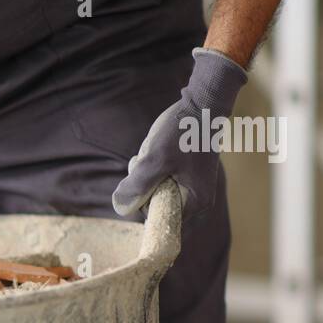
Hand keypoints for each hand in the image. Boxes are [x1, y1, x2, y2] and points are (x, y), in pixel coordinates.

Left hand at [112, 47, 247, 219]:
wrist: (202, 104)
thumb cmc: (182, 132)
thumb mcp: (155, 160)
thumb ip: (137, 186)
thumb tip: (120, 208)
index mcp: (195, 203)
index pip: (157, 219)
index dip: (143, 201)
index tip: (145, 176)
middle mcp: (196, 200)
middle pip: (155, 205)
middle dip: (144, 184)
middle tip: (148, 160)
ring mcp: (192, 187)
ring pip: (155, 190)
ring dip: (146, 173)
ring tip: (156, 152)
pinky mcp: (186, 175)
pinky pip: (160, 179)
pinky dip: (154, 166)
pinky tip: (159, 150)